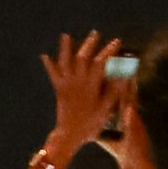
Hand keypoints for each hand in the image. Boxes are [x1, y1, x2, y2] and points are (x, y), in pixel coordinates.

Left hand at [36, 28, 121, 158]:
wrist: (69, 135)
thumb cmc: (90, 124)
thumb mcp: (106, 108)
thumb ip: (114, 89)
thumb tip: (123, 74)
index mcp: (91, 85)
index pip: (101, 62)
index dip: (109, 51)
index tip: (117, 42)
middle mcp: (77, 82)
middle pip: (82, 58)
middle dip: (89, 44)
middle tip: (95, 34)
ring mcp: (66, 85)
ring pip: (65, 62)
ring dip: (66, 48)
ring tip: (65, 36)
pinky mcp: (59, 90)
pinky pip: (53, 75)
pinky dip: (49, 65)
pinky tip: (44, 56)